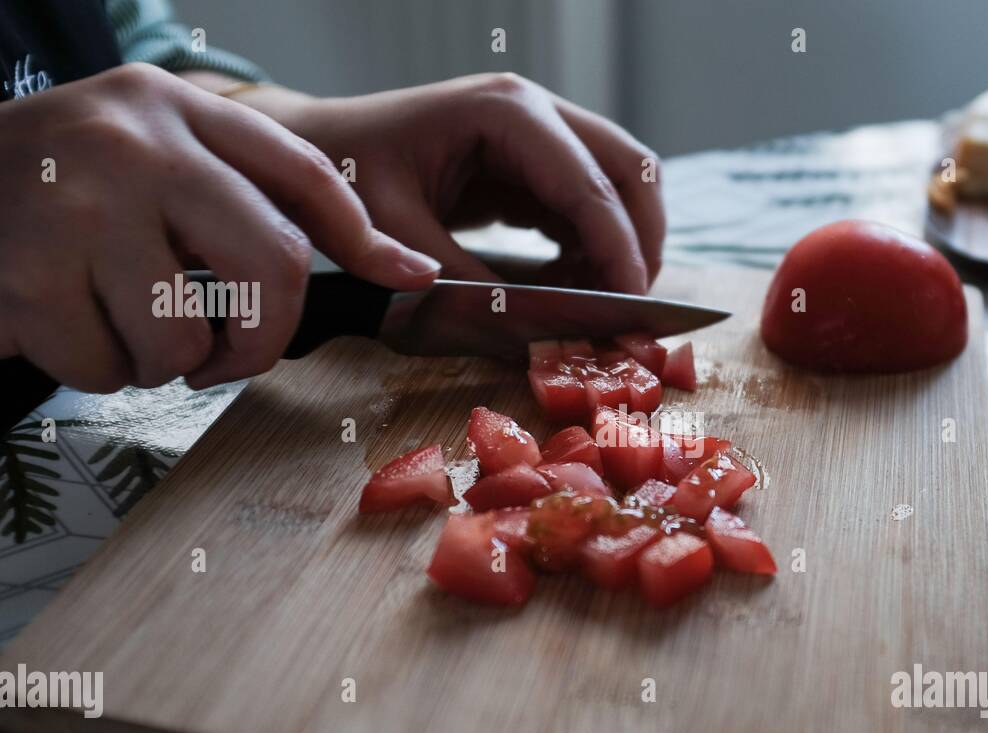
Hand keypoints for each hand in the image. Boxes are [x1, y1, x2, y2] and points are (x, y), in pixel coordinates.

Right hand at [0, 63, 439, 391]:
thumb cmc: (54, 192)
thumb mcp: (150, 159)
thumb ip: (258, 200)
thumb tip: (404, 267)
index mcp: (173, 109)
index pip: (303, 172)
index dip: (365, 237)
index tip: (410, 275)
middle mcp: (134, 144)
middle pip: (273, 266)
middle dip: (262, 338)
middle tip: (228, 354)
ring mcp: (79, 207)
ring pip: (187, 337)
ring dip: (159, 359)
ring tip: (114, 320)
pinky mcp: (29, 276)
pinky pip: (111, 367)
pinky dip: (95, 369)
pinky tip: (63, 324)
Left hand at [241, 73, 664, 293]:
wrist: (317, 149)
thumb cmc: (343, 177)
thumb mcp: (394, 233)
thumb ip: (463, 285)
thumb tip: (527, 338)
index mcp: (503, 112)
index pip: (589, 181)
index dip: (619, 246)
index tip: (633, 305)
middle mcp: (534, 110)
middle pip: (629, 168)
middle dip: (641, 240)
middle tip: (633, 307)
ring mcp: (539, 132)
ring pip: (621, 183)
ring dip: (624, 244)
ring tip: (596, 302)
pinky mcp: (533, 162)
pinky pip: (588, 203)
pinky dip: (595, 246)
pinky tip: (568, 286)